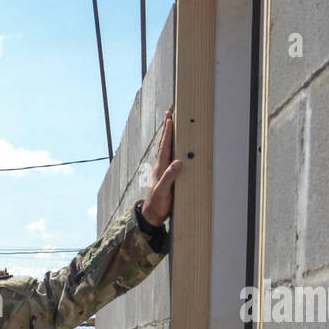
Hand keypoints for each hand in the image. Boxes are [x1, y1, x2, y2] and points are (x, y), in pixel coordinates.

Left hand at [140, 110, 182, 226]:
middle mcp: (160, 166)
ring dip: (167, 136)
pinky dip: (169, 147)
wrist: (151, 214)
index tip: (170, 119)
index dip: (168, 132)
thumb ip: (170, 177)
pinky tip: (171, 147)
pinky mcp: (163, 175)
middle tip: (168, 114)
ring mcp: (161, 170)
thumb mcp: (164, 191)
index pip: (165, 146)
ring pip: (164, 148)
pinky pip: (166, 156)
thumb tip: (177, 163)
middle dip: (166, 128)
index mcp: (161, 168)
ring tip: (169, 124)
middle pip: (163, 143)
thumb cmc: (158, 204)